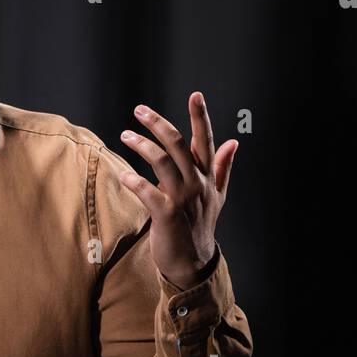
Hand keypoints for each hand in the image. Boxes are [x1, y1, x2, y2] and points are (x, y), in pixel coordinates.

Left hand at [117, 92, 238, 289]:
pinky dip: (134, 181)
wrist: (193, 262)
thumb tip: (233, 141)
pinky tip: (123, 175)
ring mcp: (183, 199)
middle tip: (139, 110)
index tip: (195, 94)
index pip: (205, 140)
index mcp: (206, 176)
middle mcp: (196, 184)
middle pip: (179, 144)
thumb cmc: (200, 225)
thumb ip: (222, 167)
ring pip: (163, 162)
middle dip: (159, 124)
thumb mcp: (217, 195)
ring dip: (142, 146)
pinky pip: (148, 192)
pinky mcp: (167, 215)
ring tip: (125, 136)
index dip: (200, 117)